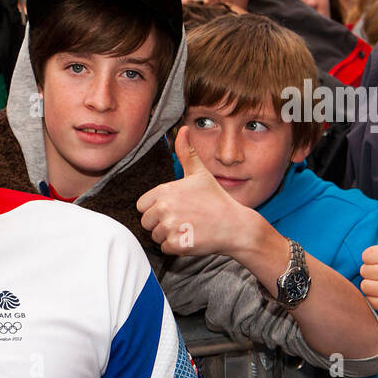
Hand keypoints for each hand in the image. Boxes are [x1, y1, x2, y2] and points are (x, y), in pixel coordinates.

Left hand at [136, 127, 259, 257]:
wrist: (235, 226)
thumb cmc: (216, 199)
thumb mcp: (200, 173)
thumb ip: (187, 153)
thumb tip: (183, 129)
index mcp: (165, 191)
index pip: (142, 206)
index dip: (156, 208)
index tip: (175, 208)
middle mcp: (164, 208)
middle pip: (146, 222)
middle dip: (161, 223)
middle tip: (183, 219)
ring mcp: (170, 227)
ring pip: (155, 236)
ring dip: (169, 236)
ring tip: (188, 227)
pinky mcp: (177, 244)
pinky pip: (164, 248)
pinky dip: (176, 247)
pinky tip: (191, 238)